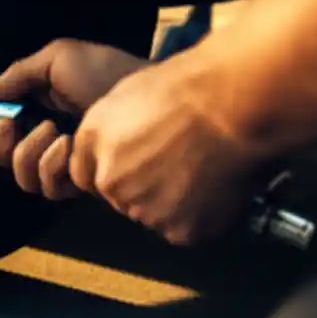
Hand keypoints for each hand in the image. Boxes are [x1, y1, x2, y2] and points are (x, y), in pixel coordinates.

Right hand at [0, 39, 146, 199]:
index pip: (1, 124)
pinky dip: (51, 166)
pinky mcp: (84, 181)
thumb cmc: (109, 72)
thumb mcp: (59, 59)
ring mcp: (67, 163)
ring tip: (53, 130)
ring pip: (23, 178)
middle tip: (12, 123)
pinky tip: (69, 146)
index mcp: (41, 107)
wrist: (151, 96)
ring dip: (27, 154)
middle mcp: (50, 138)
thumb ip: (19, 74)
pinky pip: (50, 187)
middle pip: (3, 157)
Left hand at [68, 49, 273, 244]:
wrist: (231, 108)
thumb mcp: (127, 94)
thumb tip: (114, 146)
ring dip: (169, 202)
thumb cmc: (186, 87)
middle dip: (140, 186)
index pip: (85, 176)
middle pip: (118, 198)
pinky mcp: (178, 230)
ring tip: (199, 172)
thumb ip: (110, 130)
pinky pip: (183, 228)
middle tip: (175, 163)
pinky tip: (213, 188)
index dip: (113, 169)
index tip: (137, 162)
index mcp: (92, 143)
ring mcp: (143, 209)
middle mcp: (109, 181)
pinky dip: (197, 216)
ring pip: (151, 214)